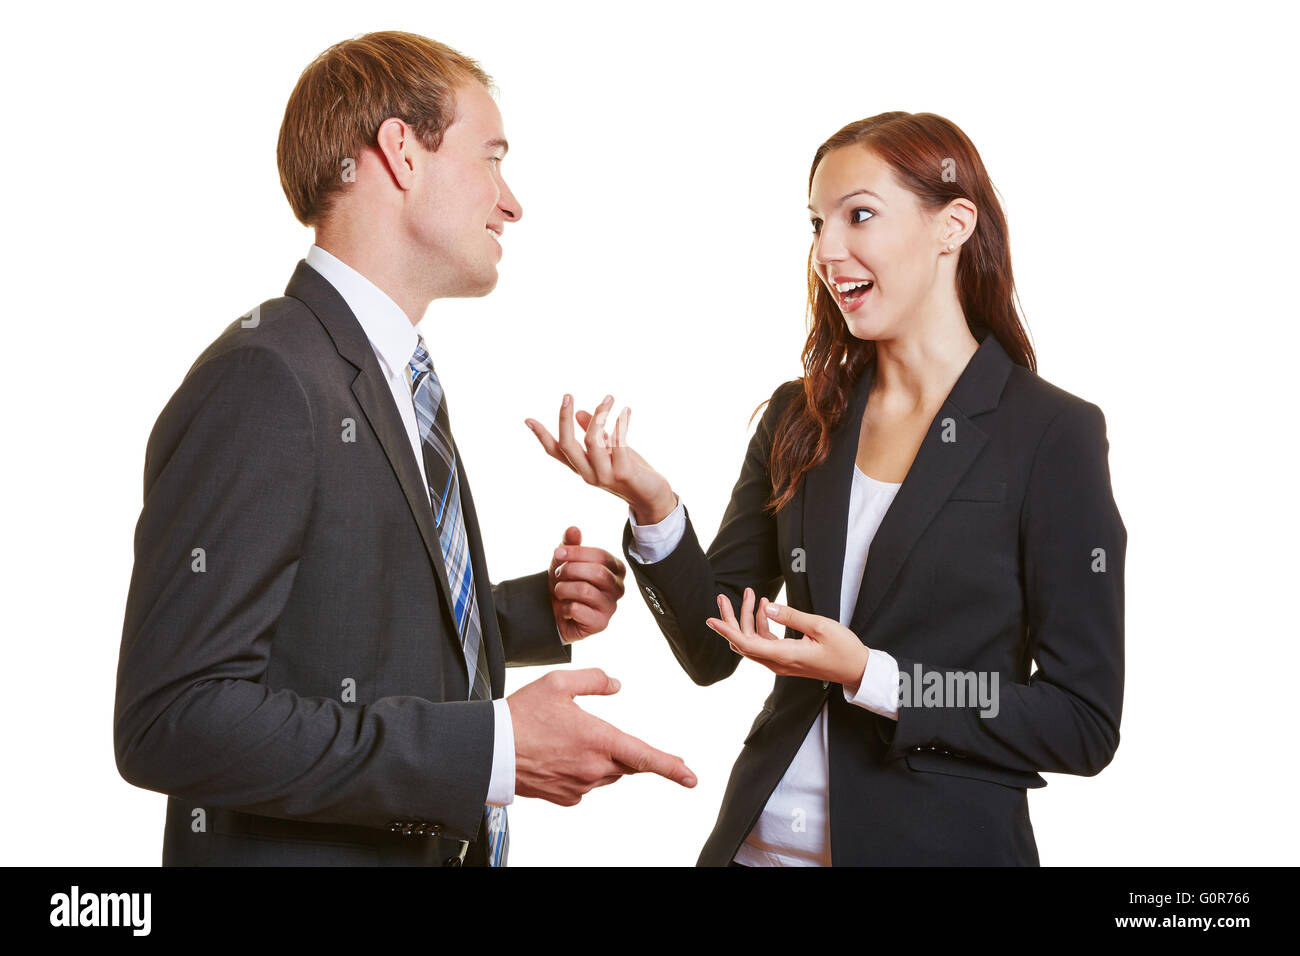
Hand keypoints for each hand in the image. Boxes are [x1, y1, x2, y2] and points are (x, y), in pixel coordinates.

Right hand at [507, 668, 697, 805]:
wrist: (490, 751)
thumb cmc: (521, 715)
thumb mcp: (559, 683)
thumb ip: (594, 680)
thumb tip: (616, 684)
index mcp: (599, 739)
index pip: (645, 757)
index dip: (672, 767)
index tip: (691, 777)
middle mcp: (594, 767)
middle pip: (626, 764)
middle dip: (624, 750)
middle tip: (600, 735)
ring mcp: (580, 786)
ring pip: (607, 774)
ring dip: (601, 759)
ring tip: (569, 740)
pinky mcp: (566, 797)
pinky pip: (586, 785)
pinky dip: (582, 771)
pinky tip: (560, 756)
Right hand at [525, 394, 677, 524]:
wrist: (653, 498)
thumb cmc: (631, 471)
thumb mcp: (610, 451)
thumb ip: (595, 434)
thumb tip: (581, 413)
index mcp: (582, 467)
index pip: (556, 452)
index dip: (541, 436)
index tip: (528, 419)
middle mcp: (588, 473)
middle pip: (568, 445)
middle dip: (564, 418)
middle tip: (567, 396)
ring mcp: (605, 475)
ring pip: (592, 440)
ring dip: (599, 415)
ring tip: (609, 398)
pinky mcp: (624, 473)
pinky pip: (619, 443)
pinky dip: (621, 424)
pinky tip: (626, 410)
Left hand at [549, 526, 626, 641]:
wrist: (553, 610)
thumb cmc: (565, 581)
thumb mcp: (565, 560)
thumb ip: (570, 544)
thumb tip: (573, 529)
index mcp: (616, 569)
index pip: (602, 556)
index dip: (577, 552)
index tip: (557, 553)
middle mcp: (618, 588)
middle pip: (598, 572)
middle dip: (570, 570)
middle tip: (557, 575)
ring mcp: (611, 607)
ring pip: (586, 591)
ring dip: (564, 589)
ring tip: (559, 591)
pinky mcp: (600, 624)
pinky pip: (577, 609)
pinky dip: (564, 607)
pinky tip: (565, 609)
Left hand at [705, 587, 869, 689]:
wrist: (856, 669)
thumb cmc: (843, 649)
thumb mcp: (820, 626)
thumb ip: (791, 616)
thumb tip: (767, 607)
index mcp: (784, 655)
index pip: (746, 643)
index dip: (727, 630)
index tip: (711, 618)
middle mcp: (778, 662)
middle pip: (743, 642)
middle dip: (731, 619)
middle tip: (723, 598)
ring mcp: (781, 662)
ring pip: (752, 641)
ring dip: (747, 618)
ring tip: (750, 594)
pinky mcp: (786, 658)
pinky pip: (764, 642)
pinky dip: (760, 624)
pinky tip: (764, 607)